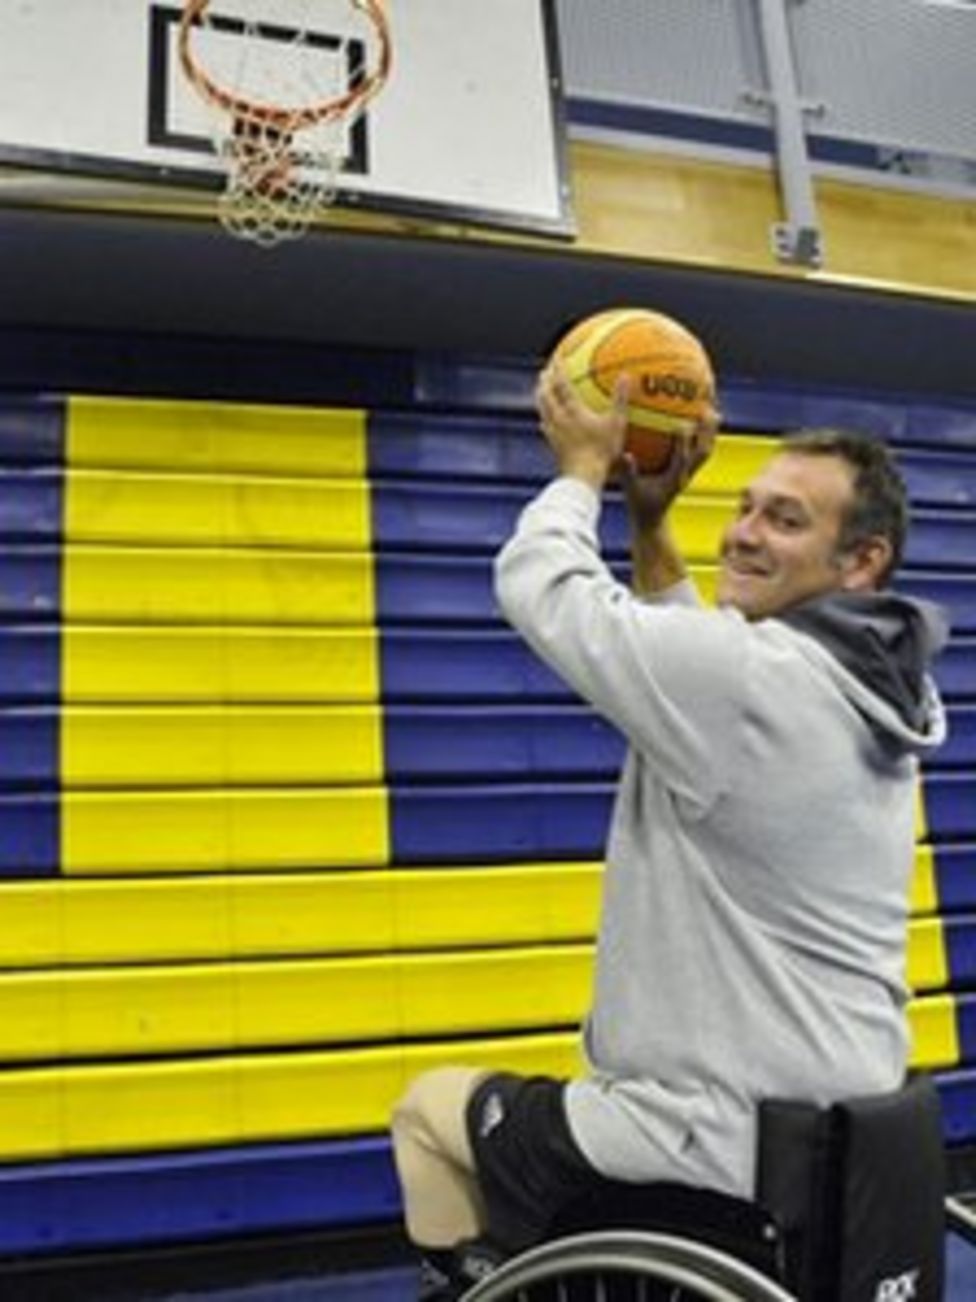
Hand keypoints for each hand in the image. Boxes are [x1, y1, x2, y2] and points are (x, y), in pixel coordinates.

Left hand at [536, 363, 628, 490]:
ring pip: (542, 410)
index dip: (558, 369)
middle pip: (545, 395)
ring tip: (541, 392)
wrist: (583, 477)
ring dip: (540, 398)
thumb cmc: (601, 451)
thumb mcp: (617, 423)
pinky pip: (545, 428)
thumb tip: (626, 375)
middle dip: (544, 381)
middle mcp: (558, 419)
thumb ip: (621, 399)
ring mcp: (553, 433)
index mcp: (572, 410)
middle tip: (544, 372)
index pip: (561, 384)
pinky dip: (544, 419)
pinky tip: (545, 422)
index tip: (557, 357)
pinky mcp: (553, 446)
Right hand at [619, 415, 717, 530]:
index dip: (683, 443)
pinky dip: (704, 434)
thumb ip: (629, 473)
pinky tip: (700, 419)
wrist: (652, 519)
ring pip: (706, 451)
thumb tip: (625, 455)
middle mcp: (685, 475)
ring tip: (713, 411)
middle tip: (708, 411)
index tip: (681, 425)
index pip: (682, 460)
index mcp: (673, 480)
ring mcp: (689, 472)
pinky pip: (700, 449)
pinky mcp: (688, 469)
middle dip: (707, 433)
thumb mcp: (631, 490)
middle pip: (703, 453)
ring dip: (711, 432)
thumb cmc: (640, 504)